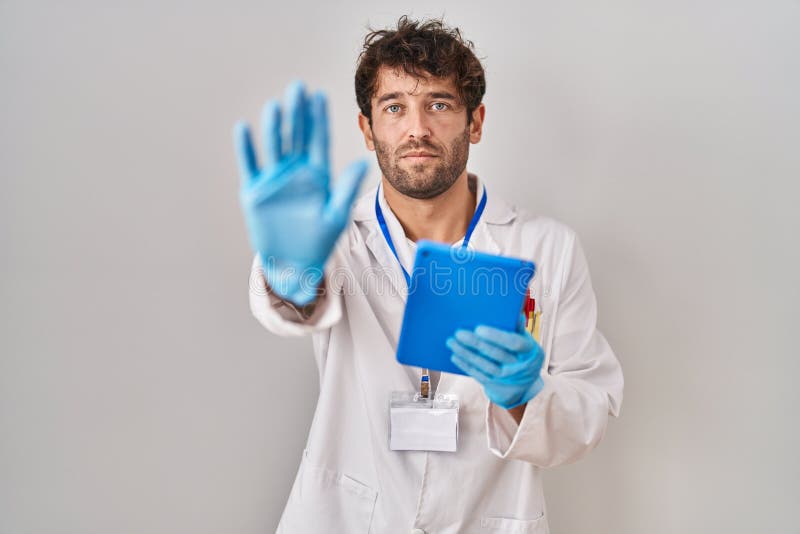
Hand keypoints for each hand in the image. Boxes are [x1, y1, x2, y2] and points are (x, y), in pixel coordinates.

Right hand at [233, 81, 367, 304]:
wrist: (294, 264)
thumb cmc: (319, 241)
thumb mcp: (336, 216)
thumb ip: (346, 189)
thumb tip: (365, 163)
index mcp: (317, 176)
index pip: (318, 141)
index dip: (318, 119)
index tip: (319, 95)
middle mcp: (295, 173)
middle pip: (295, 137)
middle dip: (297, 113)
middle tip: (298, 88)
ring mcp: (274, 181)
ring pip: (274, 147)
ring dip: (274, 127)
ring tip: (276, 106)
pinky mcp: (256, 193)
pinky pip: (251, 166)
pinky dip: (247, 148)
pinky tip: (244, 128)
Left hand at [447, 317, 544, 409]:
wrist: (525, 385)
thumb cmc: (523, 354)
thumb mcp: (527, 342)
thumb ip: (519, 329)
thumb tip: (516, 314)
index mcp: (530, 351)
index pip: (514, 343)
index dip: (496, 336)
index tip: (479, 328)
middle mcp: (519, 366)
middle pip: (496, 354)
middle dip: (475, 343)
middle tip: (459, 333)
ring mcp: (507, 378)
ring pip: (485, 366)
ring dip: (466, 354)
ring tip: (452, 342)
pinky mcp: (496, 385)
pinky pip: (479, 375)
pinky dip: (466, 365)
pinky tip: (455, 356)